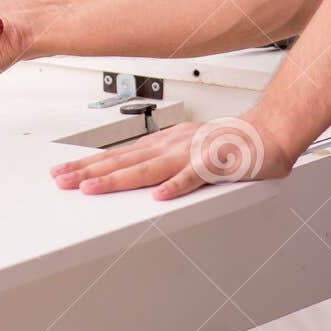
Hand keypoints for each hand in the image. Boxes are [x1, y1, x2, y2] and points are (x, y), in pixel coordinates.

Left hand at [50, 115, 292, 201]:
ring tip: (91, 189)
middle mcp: (173, 145)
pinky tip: (159, 197)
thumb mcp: (189, 149)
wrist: (270, 132)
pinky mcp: (217, 164)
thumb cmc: (232, 145)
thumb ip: (164, 164)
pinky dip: (176, 187)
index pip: (120, 154)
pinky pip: (194, 178)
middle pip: (124, 160)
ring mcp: (193, 153)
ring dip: (118, 179)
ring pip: (149, 168)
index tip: (64, 172)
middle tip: (61, 181)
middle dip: (89, 171)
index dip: (90, 164)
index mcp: (166, 142)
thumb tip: (140, 179)